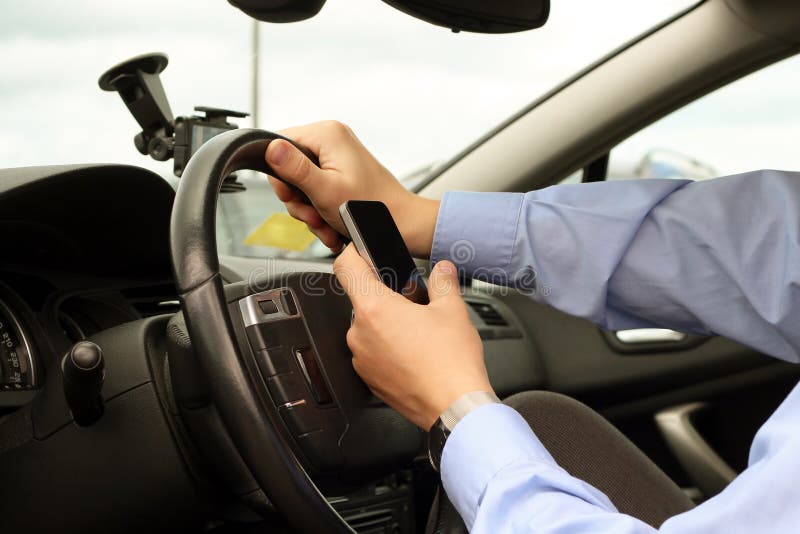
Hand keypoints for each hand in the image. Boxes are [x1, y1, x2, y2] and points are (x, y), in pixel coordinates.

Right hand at [265, 121, 438, 255]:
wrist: (401, 225)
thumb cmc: (371, 208)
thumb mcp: (325, 190)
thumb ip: (296, 169)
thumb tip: (270, 148)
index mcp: (327, 134)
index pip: (278, 144)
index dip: (280, 175)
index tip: (293, 196)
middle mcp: (332, 140)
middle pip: (289, 168)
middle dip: (298, 200)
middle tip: (313, 215)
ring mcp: (337, 157)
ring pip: (301, 185)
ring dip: (309, 211)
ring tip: (326, 223)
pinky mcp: (341, 173)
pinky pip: (316, 190)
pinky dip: (320, 211)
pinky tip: (331, 225)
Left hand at [333, 244, 492, 428]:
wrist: (455, 408)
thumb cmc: (451, 363)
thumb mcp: (452, 310)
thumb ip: (442, 282)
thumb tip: (442, 271)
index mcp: (375, 308)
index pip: (346, 267)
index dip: (353, 253)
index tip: (362, 251)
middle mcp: (360, 333)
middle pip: (363, 300)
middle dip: (386, 297)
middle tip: (415, 304)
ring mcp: (362, 358)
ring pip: (369, 328)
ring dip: (388, 325)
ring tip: (419, 334)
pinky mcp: (369, 379)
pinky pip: (373, 353)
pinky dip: (388, 349)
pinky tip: (414, 354)